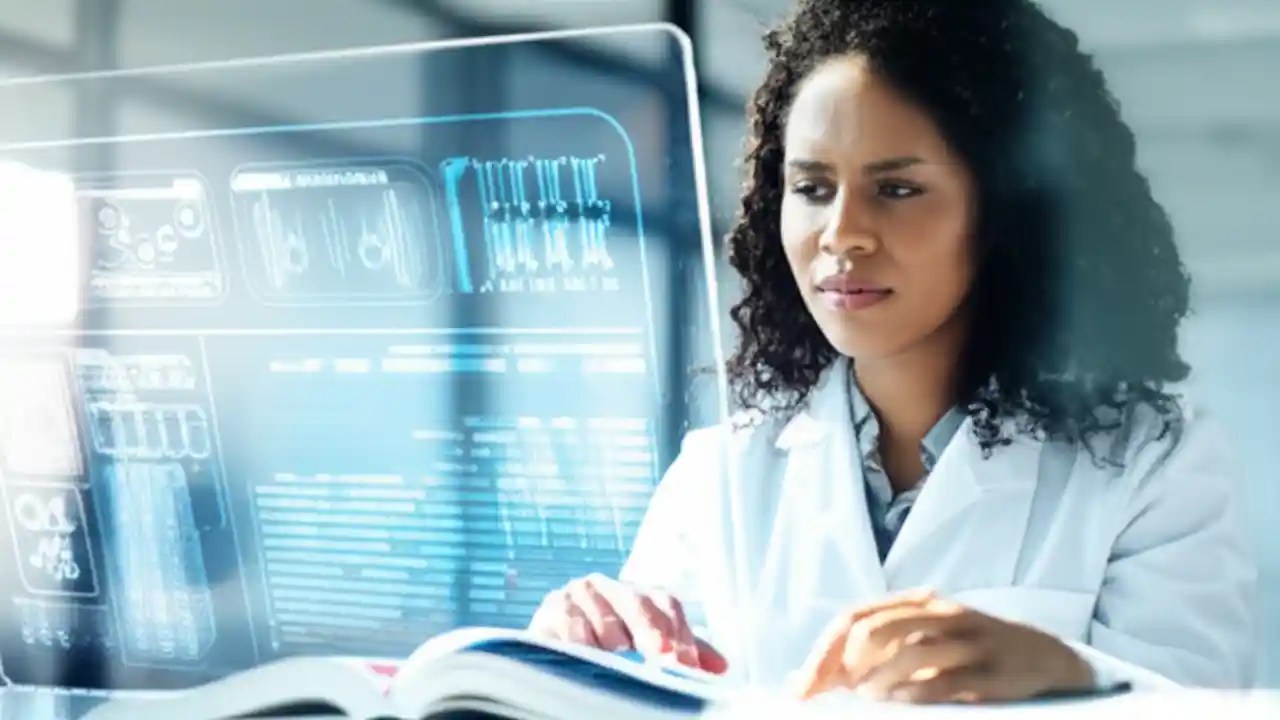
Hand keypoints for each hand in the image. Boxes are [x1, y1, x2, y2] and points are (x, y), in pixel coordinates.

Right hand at [528, 573, 727, 673]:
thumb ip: (681, 651)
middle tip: (664, 656)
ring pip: (604, 615)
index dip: (679, 631)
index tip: (687, 663)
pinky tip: (585, 652)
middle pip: (638, 603)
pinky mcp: (552, 607)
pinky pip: (569, 621)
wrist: (552, 645)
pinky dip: (580, 639)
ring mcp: (579, 593)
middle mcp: (610, 587)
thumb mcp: (645, 646)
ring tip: (614, 654)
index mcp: (636, 594)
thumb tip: (721, 669)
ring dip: (612, 638)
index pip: (665, 603)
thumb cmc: (605, 645)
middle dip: (653, 631)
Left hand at [791, 590, 1093, 702]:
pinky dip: (916, 695)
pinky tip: (899, 705)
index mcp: (917, 604)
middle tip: (826, 694)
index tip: (803, 686)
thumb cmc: (969, 652)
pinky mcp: (990, 671)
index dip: (825, 650)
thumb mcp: (924, 642)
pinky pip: (946, 682)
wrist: (1043, 656)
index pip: (856, 617)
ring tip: (864, 699)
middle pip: (874, 629)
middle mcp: (939, 614)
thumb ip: (874, 656)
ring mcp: (966, 640)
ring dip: (878, 681)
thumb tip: (814, 679)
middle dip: (840, 665)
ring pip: (910, 653)